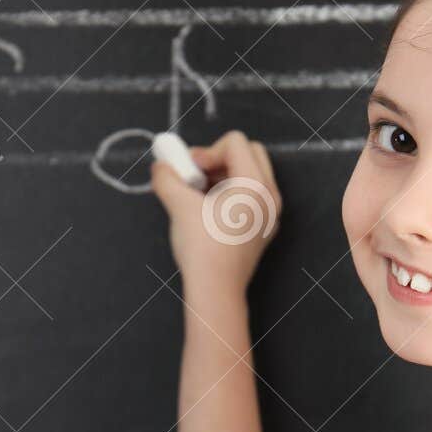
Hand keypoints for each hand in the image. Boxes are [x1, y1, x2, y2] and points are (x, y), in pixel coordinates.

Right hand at [149, 130, 282, 294]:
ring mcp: (270, 214)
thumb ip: (167, 177)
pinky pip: (251, 198)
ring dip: (222, 176)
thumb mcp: (179, 205)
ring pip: (250, 175)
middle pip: (249, 153)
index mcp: (256, 183)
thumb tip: (161, 166)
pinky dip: (230, 195)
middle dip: (218, 159)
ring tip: (198, 196)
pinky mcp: (263, 229)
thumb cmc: (202, 247)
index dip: (206, 150)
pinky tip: (209, 213)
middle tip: (194, 177)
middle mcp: (270, 195)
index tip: (189, 171)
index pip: (235, 142)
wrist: (216, 290)